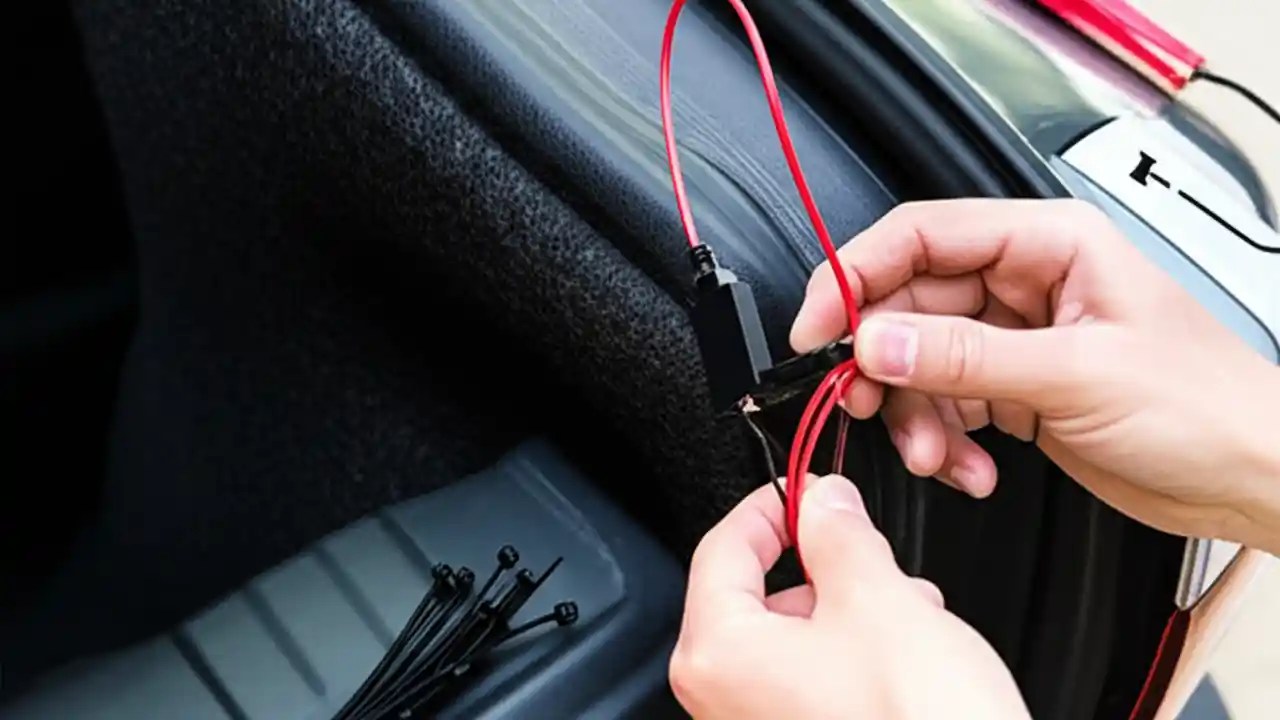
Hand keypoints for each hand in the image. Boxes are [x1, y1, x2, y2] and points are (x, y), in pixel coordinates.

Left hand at [669, 476, 1029, 719]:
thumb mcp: (880, 603)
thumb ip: (840, 537)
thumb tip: (824, 503)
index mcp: (718, 654)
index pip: (721, 548)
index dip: (771, 508)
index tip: (809, 490)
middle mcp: (723, 699)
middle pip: (761, 595)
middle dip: (827, 570)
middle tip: (874, 556)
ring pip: (797, 639)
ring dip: (854, 614)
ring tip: (911, 619)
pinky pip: (815, 681)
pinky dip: (857, 657)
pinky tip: (908, 660)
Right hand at [791, 199, 1279, 552]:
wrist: (1254, 477)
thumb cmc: (1207, 405)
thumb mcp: (1075, 374)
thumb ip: (964, 356)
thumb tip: (875, 342)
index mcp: (1047, 243)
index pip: (921, 235)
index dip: (855, 276)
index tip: (819, 329)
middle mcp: (1025, 282)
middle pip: (908, 304)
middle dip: (883, 363)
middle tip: (862, 400)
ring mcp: (1016, 337)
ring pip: (918, 361)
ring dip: (916, 415)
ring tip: (938, 453)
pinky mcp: (1014, 387)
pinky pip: (944, 404)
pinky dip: (944, 441)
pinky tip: (972, 466)